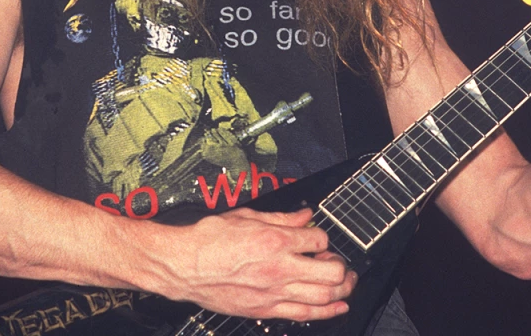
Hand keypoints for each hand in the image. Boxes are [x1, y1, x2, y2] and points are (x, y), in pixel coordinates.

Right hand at [148, 207, 355, 320]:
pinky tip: (338, 307)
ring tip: (346, 283)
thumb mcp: (246, 216)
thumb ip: (280, 217)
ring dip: (342, 289)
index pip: (319, 239)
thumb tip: (303, 215)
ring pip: (324, 296)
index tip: (318, 238)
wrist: (184, 266)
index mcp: (275, 241)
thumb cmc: (207, 240)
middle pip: (331, 272)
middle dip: (342, 266)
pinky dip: (327, 312)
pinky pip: (305, 314)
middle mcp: (279, 268)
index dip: (323, 237)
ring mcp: (274, 292)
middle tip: (341, 262)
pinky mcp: (265, 309)